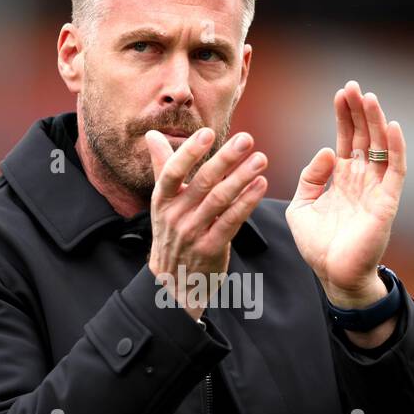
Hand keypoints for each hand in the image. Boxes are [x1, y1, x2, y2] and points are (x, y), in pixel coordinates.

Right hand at [145, 127, 268, 319]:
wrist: (172, 280)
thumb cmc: (171, 232)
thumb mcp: (162, 202)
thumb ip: (162, 166)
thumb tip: (152, 134)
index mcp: (162, 199)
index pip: (172, 171)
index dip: (189, 152)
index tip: (207, 132)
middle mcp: (175, 216)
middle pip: (202, 183)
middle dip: (225, 159)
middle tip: (246, 139)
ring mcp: (192, 233)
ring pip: (219, 201)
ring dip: (242, 178)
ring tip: (260, 160)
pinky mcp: (211, 248)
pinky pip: (231, 222)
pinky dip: (247, 203)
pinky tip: (261, 186)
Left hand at [286, 81, 405, 306]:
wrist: (333, 276)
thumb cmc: (319, 246)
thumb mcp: (302, 206)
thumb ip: (310, 178)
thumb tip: (327, 151)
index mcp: (343, 179)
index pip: (347, 139)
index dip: (344, 116)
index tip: (340, 93)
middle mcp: (362, 180)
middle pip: (364, 137)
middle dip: (358, 111)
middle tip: (353, 86)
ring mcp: (376, 190)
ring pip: (380, 148)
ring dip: (376, 122)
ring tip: (368, 98)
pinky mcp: (386, 203)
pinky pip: (395, 171)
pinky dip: (396, 149)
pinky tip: (392, 127)